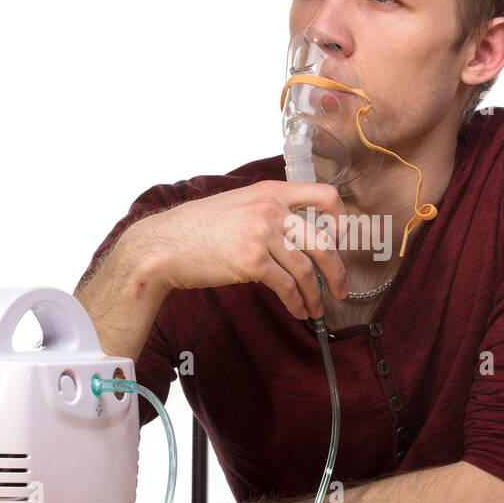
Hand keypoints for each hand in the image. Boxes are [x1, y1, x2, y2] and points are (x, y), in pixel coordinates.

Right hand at [129, 180, 349, 319]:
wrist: (163, 244)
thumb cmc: (197, 228)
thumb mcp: (238, 205)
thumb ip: (268, 212)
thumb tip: (296, 236)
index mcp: (271, 191)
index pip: (325, 196)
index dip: (341, 220)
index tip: (341, 241)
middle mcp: (271, 209)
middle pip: (323, 241)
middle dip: (337, 270)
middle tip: (341, 289)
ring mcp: (262, 234)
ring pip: (306, 268)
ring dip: (316, 294)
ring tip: (316, 309)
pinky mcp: (252, 261)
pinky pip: (287, 285)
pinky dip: (297, 302)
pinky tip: (299, 310)